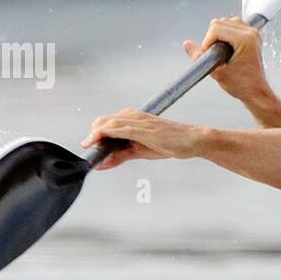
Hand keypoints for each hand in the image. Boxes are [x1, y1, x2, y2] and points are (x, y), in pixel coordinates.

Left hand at [82, 109, 206, 169]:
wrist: (192, 140)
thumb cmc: (171, 143)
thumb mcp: (141, 151)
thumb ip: (121, 156)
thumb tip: (104, 163)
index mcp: (133, 118)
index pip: (106, 123)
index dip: (94, 134)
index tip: (88, 145)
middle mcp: (133, 116)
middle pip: (103, 121)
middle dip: (92, 135)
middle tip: (88, 149)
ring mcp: (137, 121)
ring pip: (107, 124)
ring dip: (94, 135)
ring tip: (88, 146)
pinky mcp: (142, 128)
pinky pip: (118, 129)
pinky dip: (104, 135)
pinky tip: (97, 142)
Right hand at [184, 17, 272, 101]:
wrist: (256, 91)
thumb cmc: (242, 85)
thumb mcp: (217, 72)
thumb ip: (199, 57)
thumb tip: (186, 44)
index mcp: (246, 39)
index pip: (216, 28)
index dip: (207, 42)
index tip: (210, 56)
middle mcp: (251, 32)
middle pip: (220, 23)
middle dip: (212, 38)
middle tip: (216, 56)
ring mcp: (253, 32)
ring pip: (226, 22)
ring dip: (219, 36)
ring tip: (221, 53)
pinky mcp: (252, 35)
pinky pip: (233, 26)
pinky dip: (226, 34)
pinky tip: (227, 49)